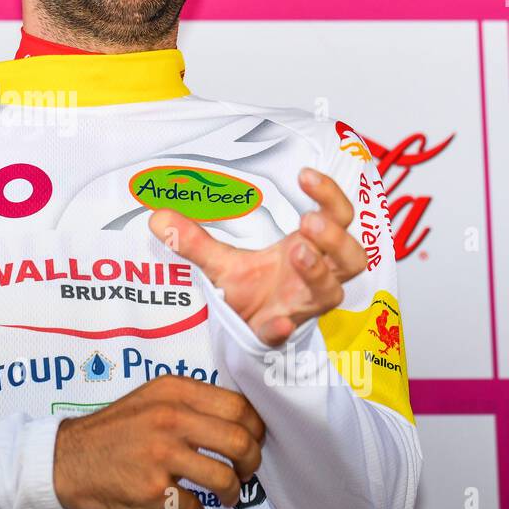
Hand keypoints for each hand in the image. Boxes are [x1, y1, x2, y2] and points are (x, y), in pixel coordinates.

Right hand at [52, 375, 264, 508]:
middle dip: (252, 462)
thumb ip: (190, 402)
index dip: (255, 427)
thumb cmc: (112, 431)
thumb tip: (236, 419)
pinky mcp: (153, 488)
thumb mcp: (150, 398)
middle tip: (246, 470)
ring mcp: (162, 454)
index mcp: (173, 391)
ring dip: (233, 491)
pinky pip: (195, 504)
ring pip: (224, 476)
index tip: (254, 439)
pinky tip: (188, 504)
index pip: (237, 406)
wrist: (66, 459)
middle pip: (239, 440)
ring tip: (227, 494)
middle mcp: (170, 418)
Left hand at [148, 166, 366, 347]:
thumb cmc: (251, 289)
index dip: (330, 196)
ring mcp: (304, 306)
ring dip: (319, 271)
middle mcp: (317, 276)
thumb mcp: (220, 262)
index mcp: (308, 248)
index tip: (305, 176)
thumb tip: (156, 217)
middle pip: (352, 256)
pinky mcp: (283, 333)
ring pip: (334, 290)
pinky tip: (274, 321)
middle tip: (307, 222)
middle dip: (335, 238)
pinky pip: (288, 332)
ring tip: (296, 250)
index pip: (338, 217)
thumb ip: (193, 240)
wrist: (246, 331)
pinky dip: (281, 327)